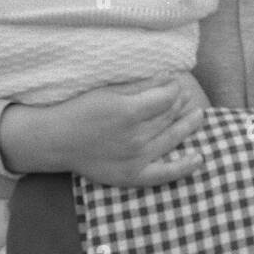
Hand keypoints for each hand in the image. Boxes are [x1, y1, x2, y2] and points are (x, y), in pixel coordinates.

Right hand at [0, 79, 206, 186]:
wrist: (54, 141)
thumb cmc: (78, 110)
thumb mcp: (108, 90)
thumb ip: (141, 86)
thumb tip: (170, 77)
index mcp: (129, 112)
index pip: (167, 97)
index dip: (175, 88)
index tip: (175, 83)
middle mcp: (136, 137)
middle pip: (170, 116)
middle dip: (180, 103)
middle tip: (186, 96)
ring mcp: (136, 159)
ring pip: (171, 137)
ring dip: (188, 125)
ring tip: (198, 114)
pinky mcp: (132, 176)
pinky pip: (165, 174)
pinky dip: (184, 167)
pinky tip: (199, 158)